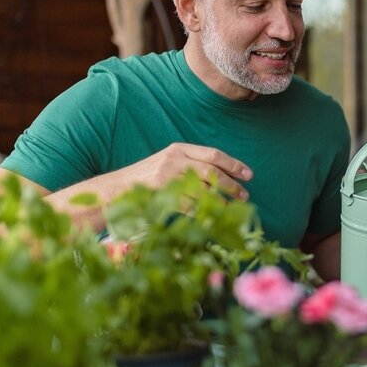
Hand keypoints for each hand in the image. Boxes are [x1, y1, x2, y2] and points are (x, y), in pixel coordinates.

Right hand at [108, 143, 251, 200]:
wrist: (117, 188)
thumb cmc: (148, 177)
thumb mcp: (169, 161)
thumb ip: (192, 163)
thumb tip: (224, 176)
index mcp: (179, 149)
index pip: (213, 154)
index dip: (234, 165)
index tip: (249, 174)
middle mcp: (174, 160)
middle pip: (212, 172)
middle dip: (231, 184)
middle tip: (244, 194)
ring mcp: (167, 177)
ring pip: (203, 190)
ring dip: (221, 201)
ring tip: (232, 208)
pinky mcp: (162, 195)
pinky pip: (189, 206)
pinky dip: (203, 212)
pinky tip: (212, 217)